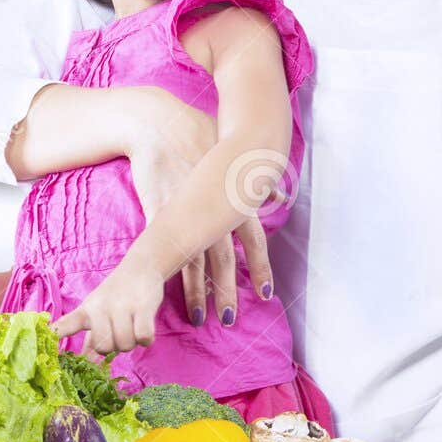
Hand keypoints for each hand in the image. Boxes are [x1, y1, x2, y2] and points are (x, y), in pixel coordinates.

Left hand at [56, 256, 165, 357]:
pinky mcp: (144, 306)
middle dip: (114, 346)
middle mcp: (100, 307)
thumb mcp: (98, 312)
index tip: (47, 342)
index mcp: (86, 310)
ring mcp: (122, 306)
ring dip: (132, 342)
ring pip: (125, 344)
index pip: (67, 324)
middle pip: (104, 347)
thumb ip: (91, 337)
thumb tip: (86, 361)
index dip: (57, 334)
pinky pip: (143, 336)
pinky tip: (144, 329)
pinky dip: (146, 339)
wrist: (141, 267)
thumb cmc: (116, 295)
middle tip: (119, 333)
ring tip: (133, 328)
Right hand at [125, 89, 278, 324]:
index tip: (265, 294)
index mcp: (235, 197)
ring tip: (199, 317)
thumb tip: (284, 192)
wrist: (156, 123)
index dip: (261, 269)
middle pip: (224, 262)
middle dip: (227, 292)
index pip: (255, 242)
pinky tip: (164, 294)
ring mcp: (184, 215)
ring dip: (197, 293)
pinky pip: (164, 252)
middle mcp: (213, 210)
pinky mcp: (156, 215)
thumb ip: (259, 178)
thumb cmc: (197, 133)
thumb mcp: (233, 151)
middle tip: (228, 319)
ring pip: (194, 264)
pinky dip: (168, 275)